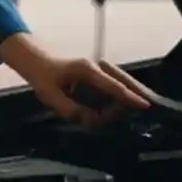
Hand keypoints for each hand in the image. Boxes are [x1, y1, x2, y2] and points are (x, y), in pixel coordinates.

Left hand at [0, 33, 149, 127]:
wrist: (37, 62)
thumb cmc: (42, 77)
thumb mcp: (50, 96)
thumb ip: (70, 109)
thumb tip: (91, 120)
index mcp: (86, 70)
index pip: (113, 85)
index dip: (129, 97)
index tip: (145, 106)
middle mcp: (96, 68)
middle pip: (124, 81)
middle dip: (133, 96)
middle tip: (140, 110)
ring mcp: (98, 70)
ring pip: (121, 83)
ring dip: (123, 98)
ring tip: (116, 112)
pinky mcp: (98, 75)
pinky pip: (114, 86)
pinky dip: (118, 96)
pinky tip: (114, 107)